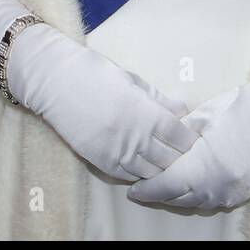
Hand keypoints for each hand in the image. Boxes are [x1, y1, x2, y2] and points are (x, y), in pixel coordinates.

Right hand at [6, 24, 198, 181]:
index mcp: (144, 112)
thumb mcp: (131, 80)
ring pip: (151, 173)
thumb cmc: (94, 73)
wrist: (56, 82)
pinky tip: (145, 164)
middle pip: (170, 160)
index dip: (190, 139)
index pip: (180, 137)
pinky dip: (141, 173)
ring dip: (162, 168)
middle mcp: (133, 137)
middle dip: (181, 157)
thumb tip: (182, 111)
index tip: (193, 136)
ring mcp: (116, 153)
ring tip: (167, 160)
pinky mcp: (101, 162)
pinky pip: (130, 177)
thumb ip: (158, 99)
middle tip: (184, 152)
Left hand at [127, 67, 249, 209]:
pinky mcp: (243, 193)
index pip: (167, 185)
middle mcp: (219, 185)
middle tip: (141, 187)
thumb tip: (156, 143)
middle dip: (158, 194)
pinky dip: (196, 196)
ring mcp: (233, 192)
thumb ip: (178, 134)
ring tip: (161, 186)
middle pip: (178, 199)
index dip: (147, 189)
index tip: (132, 188)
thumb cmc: (242, 107)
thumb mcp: (203, 116)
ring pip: (195, 203)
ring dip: (176, 197)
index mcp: (206, 165)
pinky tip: (188, 185)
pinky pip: (211, 201)